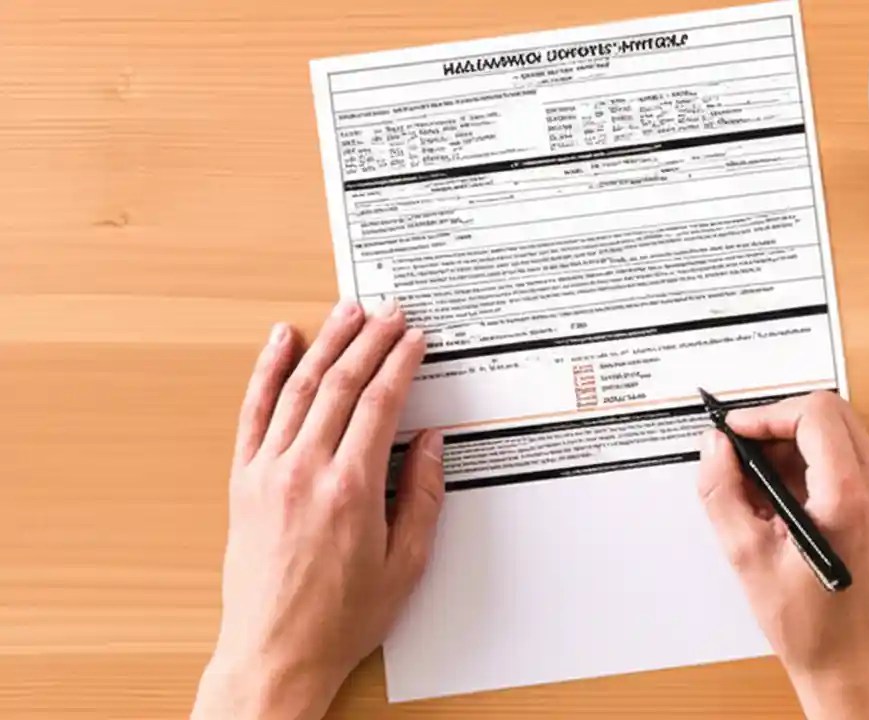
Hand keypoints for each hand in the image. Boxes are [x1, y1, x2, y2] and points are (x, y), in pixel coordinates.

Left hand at [192, 300, 443, 719]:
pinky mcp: (243, 482)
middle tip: (388, 312)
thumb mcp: (406, 564)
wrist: (275, 653)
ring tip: (346, 312)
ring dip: (326, 342)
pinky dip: (266, 372)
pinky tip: (280, 342)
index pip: (379, 403)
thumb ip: (421, 496)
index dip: (400, 362)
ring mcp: (268, 472)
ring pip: (298, 387)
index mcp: (351, 488)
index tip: (413, 338)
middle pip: (340, 384)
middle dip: (369, 339)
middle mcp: (305, 471)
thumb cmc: (339, 618)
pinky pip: (253, 413)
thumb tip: (428, 443)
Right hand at [697, 392, 868, 719]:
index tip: (736, 432)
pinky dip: (808, 463)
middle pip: (831, 413)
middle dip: (780, 422)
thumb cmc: (812, 627)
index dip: (767, 414)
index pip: (813, 413)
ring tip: (756, 483)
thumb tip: (715, 448)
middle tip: (744, 450)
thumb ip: (722, 493)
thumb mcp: (747, 557)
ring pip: (839, 432)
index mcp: (848, 496)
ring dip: (793, 443)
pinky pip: (845, 459)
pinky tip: (778, 500)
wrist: (850, 664)